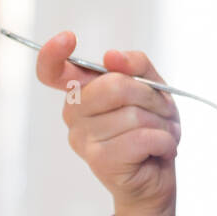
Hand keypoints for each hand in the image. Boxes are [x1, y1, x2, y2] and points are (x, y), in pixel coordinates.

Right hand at [36, 30, 180, 213]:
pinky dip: (164, 141)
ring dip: (161, 123)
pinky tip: (162, 149)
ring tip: (161, 134)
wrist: (155, 178)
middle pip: (115, 86)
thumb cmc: (150, 129)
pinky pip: (141, 137)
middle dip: (151, 97)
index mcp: (81, 92)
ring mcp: (82, 139)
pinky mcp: (99, 160)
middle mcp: (73, 114)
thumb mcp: (151, 88)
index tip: (68, 37)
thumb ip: (135, 65)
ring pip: (133, 114)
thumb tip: (112, 57)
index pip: (52, 71)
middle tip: (161, 112)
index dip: (52, 53)